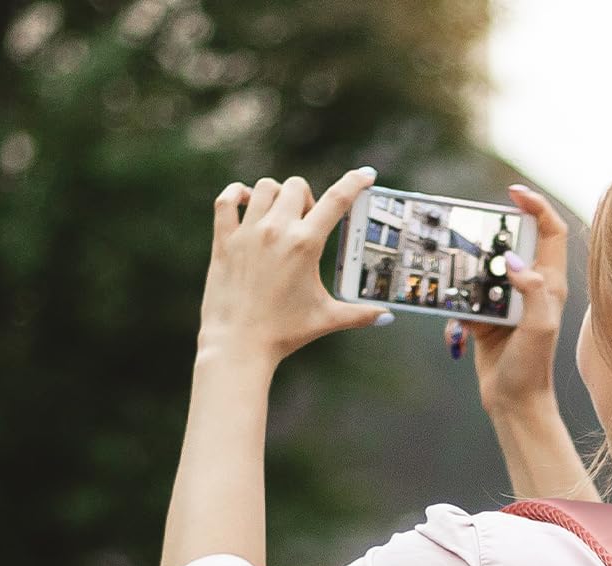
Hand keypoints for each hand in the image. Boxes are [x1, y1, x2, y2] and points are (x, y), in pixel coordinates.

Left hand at [197, 167, 390, 363]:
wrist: (239, 344)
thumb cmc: (284, 333)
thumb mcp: (326, 319)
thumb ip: (359, 314)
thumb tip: (387, 317)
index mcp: (306, 245)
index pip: (337, 201)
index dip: (355, 183)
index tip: (366, 174)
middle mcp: (277, 230)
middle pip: (297, 186)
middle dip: (306, 198)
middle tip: (306, 222)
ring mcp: (247, 232)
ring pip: (264, 187)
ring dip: (276, 195)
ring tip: (279, 217)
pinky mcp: (224, 239)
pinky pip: (227, 199)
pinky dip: (237, 194)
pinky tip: (246, 204)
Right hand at [446, 182, 567, 413]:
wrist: (514, 403)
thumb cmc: (533, 368)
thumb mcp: (538, 327)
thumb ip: (531, 290)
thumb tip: (512, 260)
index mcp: (550, 284)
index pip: (550, 231)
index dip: (536, 206)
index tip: (512, 192)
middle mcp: (531, 287)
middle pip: (512, 242)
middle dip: (491, 234)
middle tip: (472, 231)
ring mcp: (507, 301)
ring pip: (484, 267)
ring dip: (468, 267)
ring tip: (455, 269)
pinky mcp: (486, 316)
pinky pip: (466, 296)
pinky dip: (456, 302)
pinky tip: (455, 321)